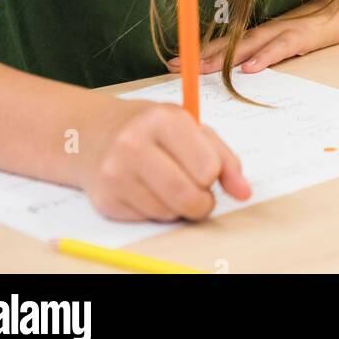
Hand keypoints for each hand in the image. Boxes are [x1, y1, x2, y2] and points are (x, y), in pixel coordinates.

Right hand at [79, 97, 251, 221]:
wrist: (93, 134)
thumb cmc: (150, 129)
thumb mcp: (189, 128)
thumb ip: (223, 157)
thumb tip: (244, 192)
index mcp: (164, 118)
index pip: (207, 167)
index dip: (214, 176)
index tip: (207, 172)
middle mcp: (134, 143)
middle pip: (188, 195)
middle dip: (202, 202)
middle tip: (199, 194)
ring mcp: (116, 173)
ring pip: (169, 212)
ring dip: (178, 207)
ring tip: (168, 185)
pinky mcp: (106, 200)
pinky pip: (148, 220)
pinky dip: (156, 211)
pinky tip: (146, 190)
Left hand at [166, 0, 338, 75]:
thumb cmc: (307, 32)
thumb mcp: (278, 44)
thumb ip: (258, 56)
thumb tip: (235, 77)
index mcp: (256, 35)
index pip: (222, 44)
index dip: (197, 52)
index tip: (172, 62)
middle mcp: (263, 31)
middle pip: (228, 43)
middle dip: (201, 55)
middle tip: (177, 65)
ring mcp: (280, 32)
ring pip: (248, 45)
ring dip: (225, 57)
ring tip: (203, 68)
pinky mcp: (300, 37)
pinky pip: (280, 49)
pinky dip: (264, 58)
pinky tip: (250, 69)